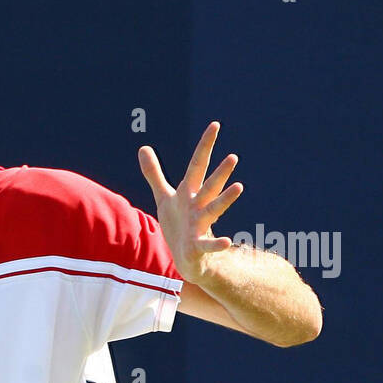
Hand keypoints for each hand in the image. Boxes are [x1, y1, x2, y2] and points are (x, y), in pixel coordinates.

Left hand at [138, 121, 243, 281]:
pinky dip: (217, 244)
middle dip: (220, 173)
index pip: (198, 165)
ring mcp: (200, 225)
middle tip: (233, 157)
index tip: (215, 125)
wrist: (186, 257)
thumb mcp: (164, 197)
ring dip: (225, 199)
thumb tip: (143, 147)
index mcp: (189, 193)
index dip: (205, 146)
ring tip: (239, 187)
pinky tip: (227, 241)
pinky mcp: (198, 246)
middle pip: (209, 186)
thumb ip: (154, 174)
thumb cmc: (178, 224)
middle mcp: (198, 206)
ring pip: (214, 210)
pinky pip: (208, 244)